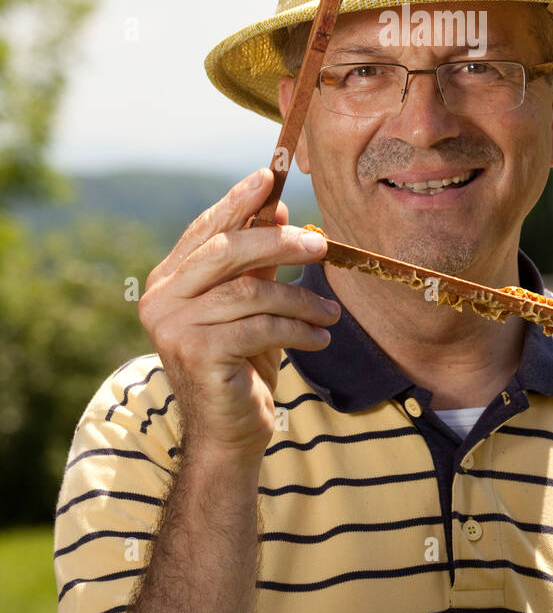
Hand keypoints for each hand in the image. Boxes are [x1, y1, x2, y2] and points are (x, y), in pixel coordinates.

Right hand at [137, 167, 339, 465]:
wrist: (229, 435)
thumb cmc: (242, 365)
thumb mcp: (249, 305)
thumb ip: (254, 262)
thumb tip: (277, 209)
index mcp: (168, 282)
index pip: (205, 231)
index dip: (237, 202)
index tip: (268, 177)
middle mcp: (161, 300)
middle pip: (225, 251)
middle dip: (277, 242)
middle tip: (320, 244)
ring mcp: (174, 327)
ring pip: (251, 292)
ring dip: (300, 302)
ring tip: (330, 314)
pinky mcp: (198, 354)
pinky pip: (260, 327)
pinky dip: (298, 330)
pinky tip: (320, 338)